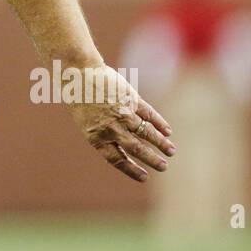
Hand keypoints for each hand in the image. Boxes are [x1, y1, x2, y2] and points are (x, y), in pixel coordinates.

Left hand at [63, 65, 175, 181]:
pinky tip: (167, 131)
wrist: (79, 73)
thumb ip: (104, 135)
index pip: (117, 159)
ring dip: (161, 143)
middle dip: (152, 159)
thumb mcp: (85, 122)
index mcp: (97, 137)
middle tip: (164, 167)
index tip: (144, 177)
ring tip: (171, 151)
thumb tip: (125, 148)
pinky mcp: (131, 99)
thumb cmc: (79, 98)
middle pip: (135, 148)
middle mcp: (111, 128)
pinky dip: (160, 123)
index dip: (132, 170)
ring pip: (146, 132)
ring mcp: (123, 113)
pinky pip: (149, 114)